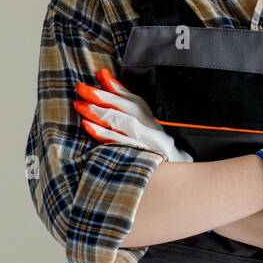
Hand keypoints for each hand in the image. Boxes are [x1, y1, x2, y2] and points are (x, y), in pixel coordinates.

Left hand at [73, 68, 193, 162]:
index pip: (136, 101)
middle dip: (104, 97)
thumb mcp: (146, 132)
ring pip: (126, 125)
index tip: (99, 74)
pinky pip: (123, 147)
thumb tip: (104, 78)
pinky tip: (89, 127)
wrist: (182, 188)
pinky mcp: (145, 164)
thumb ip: (126, 107)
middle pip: (130, 110)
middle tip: (81, 88)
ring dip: (101, 113)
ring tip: (80, 105)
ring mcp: (152, 148)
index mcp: (155, 124)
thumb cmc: (157, 157)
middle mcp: (156, 133)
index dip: (117, 87)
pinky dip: (105, 136)